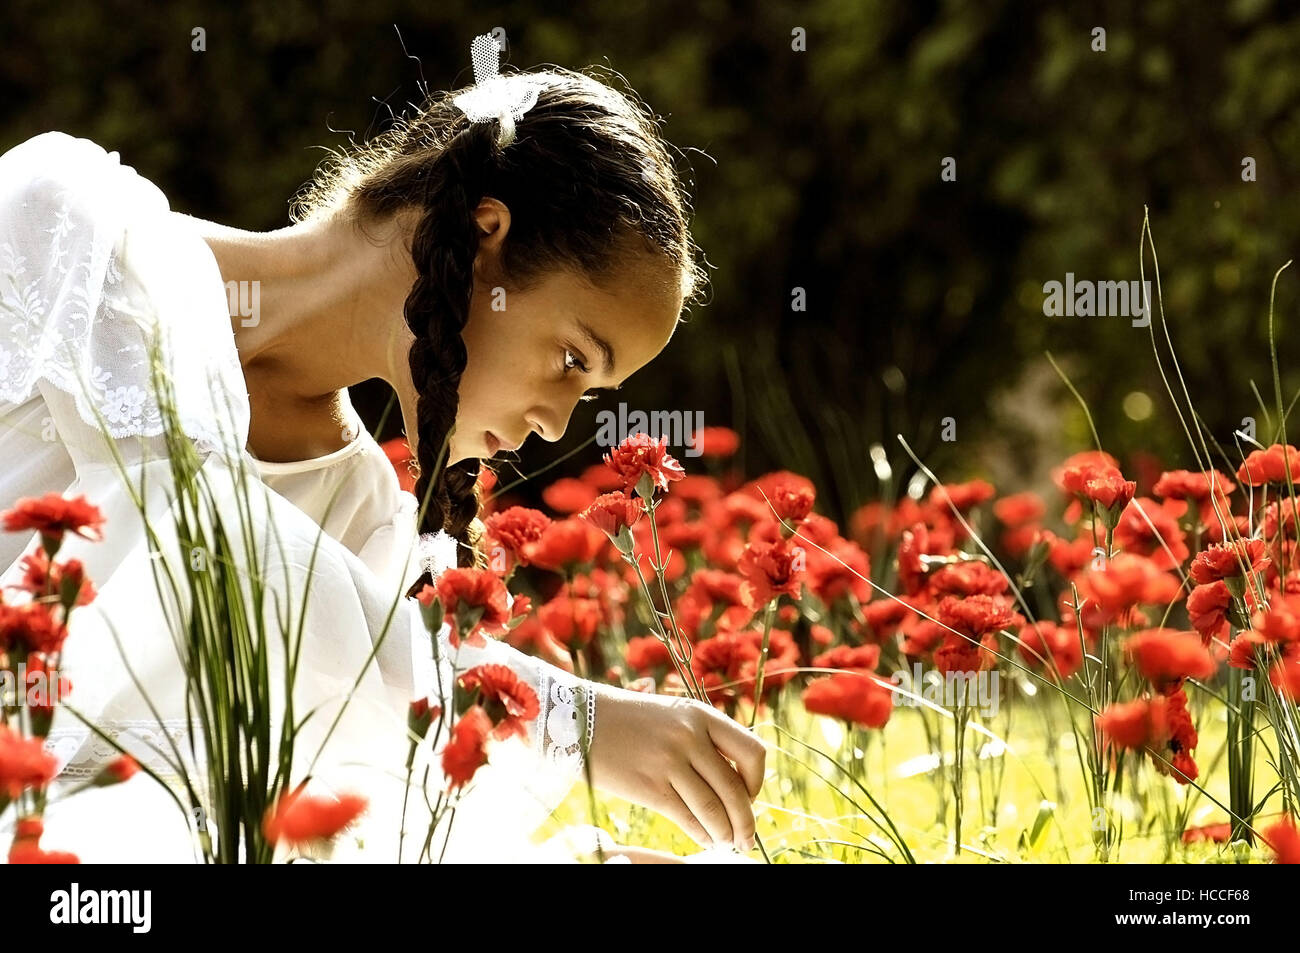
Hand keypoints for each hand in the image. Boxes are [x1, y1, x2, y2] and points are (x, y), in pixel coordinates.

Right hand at [585, 683, 766, 851]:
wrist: (579, 719)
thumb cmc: (629, 721)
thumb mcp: (673, 715)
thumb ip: (702, 740)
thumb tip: (732, 783)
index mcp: (701, 715)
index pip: (752, 751)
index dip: (757, 780)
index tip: (749, 795)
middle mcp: (690, 737)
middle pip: (735, 789)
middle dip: (745, 821)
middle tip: (745, 837)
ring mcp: (670, 762)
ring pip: (713, 809)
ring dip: (725, 833)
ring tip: (727, 842)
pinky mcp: (650, 787)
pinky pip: (687, 818)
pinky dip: (702, 834)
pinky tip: (705, 839)